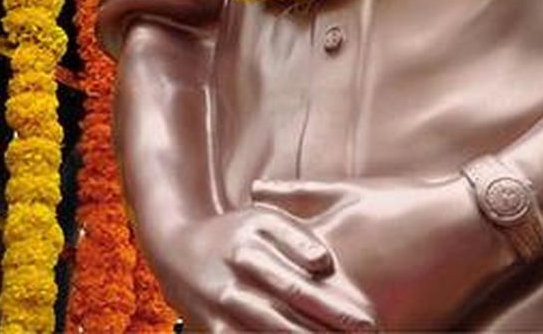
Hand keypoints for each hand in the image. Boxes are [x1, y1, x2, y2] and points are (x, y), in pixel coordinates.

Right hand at [148, 206, 376, 332]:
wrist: (176, 249)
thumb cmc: (235, 234)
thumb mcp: (262, 220)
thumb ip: (296, 237)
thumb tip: (325, 263)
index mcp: (250, 247)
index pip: (298, 284)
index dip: (332, 306)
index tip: (366, 322)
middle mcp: (233, 282)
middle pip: (284, 319)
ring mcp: (220, 311)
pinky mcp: (211, 333)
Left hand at [253, 176, 517, 330]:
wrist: (463, 226)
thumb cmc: (403, 203)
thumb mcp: (346, 192)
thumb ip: (295, 195)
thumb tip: (253, 190)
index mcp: (318, 248)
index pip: (269, 276)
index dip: (244, 292)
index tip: (217, 301)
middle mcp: (333, 283)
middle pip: (283, 316)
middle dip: (259, 326)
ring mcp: (359, 314)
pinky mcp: (388, 333)